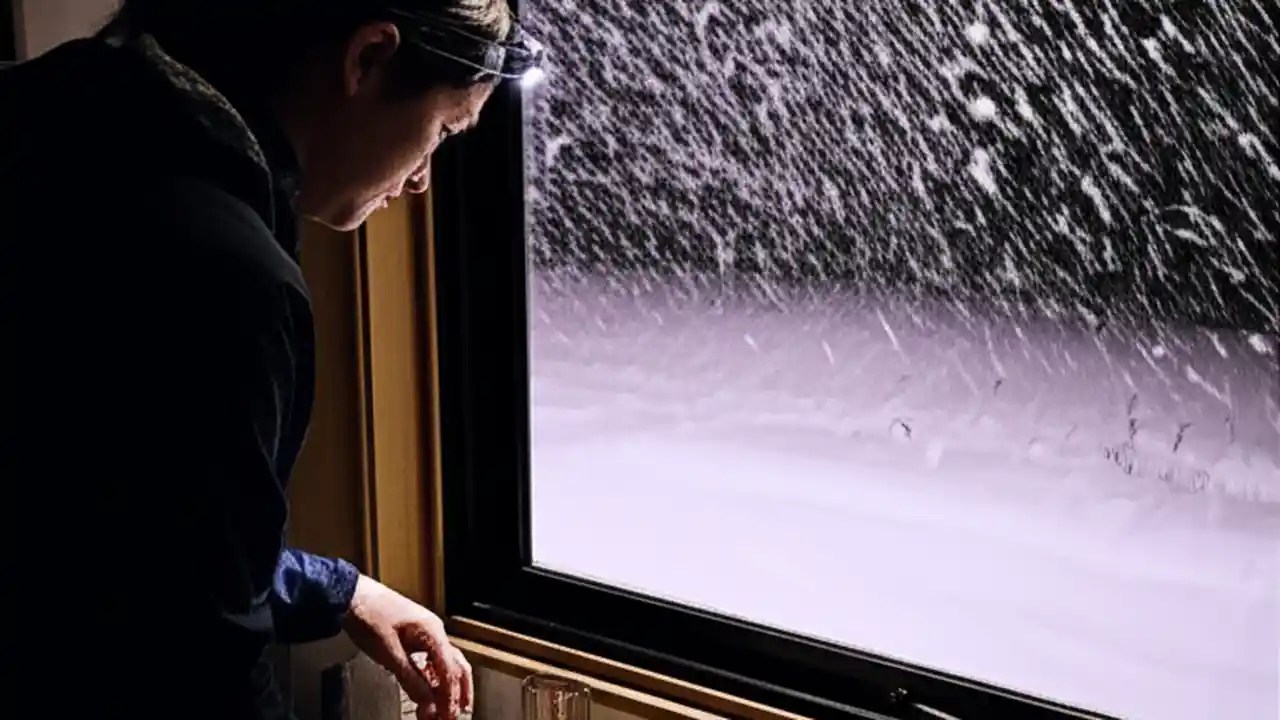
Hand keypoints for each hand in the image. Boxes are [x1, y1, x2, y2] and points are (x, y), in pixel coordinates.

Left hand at [342, 575, 473, 719]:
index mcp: (432, 632)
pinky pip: (432, 657)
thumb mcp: (389, 654)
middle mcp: (434, 631)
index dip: (450, 697)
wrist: (350, 596)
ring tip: (445, 705)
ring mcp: (425, 631)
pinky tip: (429, 686)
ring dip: (447, 685)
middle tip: (456, 714)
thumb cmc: (368, 617)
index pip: (450, 671)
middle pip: (457, 665)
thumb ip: (411, 679)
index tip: (447, 716)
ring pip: (446, 662)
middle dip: (459, 691)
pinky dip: (434, 675)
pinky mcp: (415, 634)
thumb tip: (428, 702)